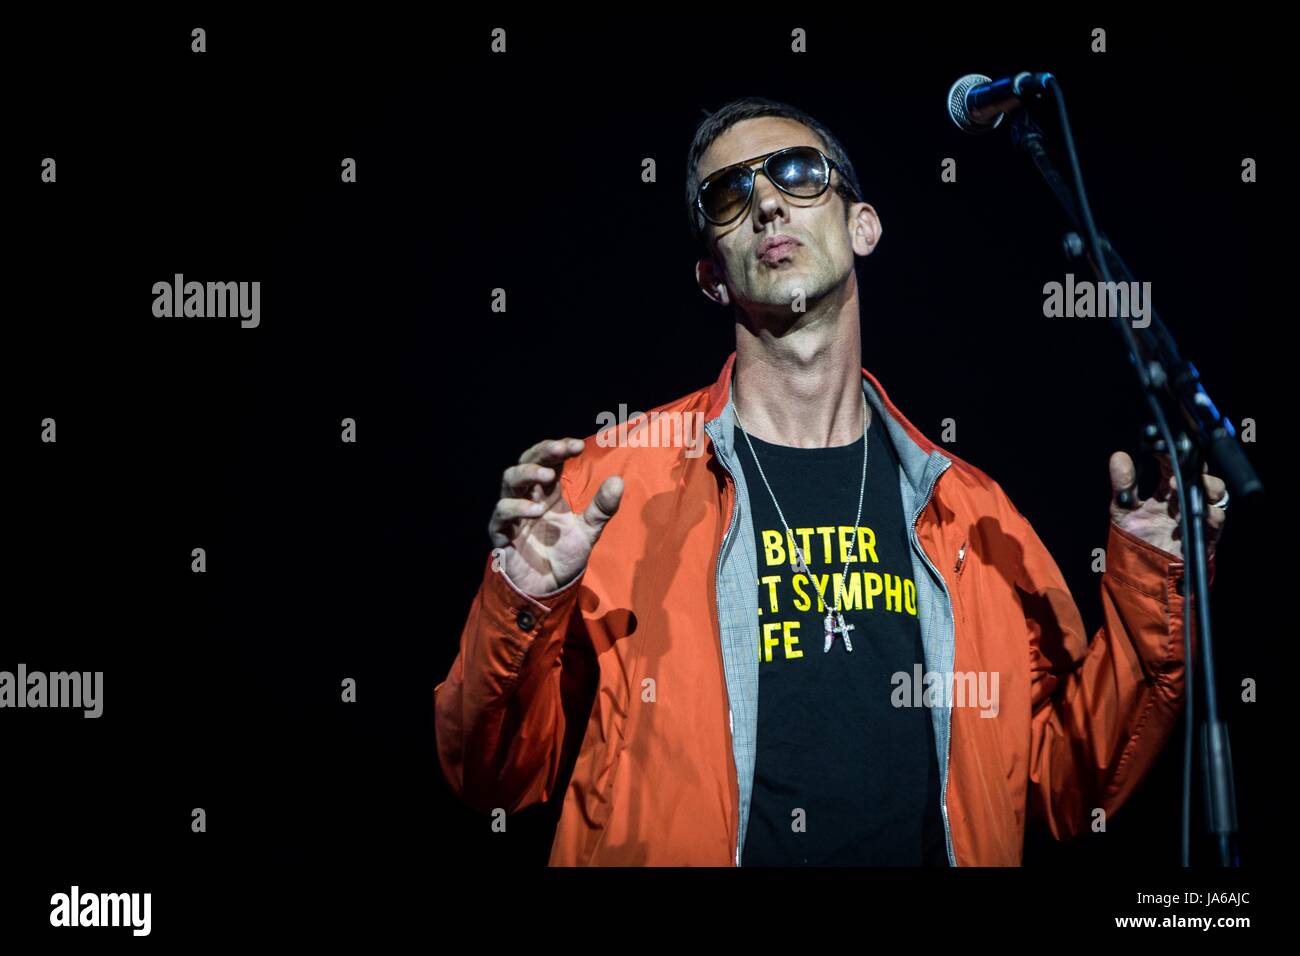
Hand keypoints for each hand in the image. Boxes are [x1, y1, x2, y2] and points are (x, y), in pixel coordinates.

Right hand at [488, 437, 623, 593]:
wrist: (548, 590)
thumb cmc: (564, 556)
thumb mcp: (588, 531)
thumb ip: (602, 508)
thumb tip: (618, 480)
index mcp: (548, 491)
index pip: (549, 459)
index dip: (559, 448)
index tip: (577, 446)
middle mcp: (528, 496)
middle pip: (527, 461)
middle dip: (543, 452)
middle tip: (561, 449)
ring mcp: (512, 512)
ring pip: (509, 479)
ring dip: (527, 473)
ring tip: (546, 476)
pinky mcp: (501, 532)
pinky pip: (502, 513)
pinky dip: (517, 507)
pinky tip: (536, 511)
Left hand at [1108, 450, 1225, 560]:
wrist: (1144, 571)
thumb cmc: (1136, 539)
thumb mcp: (1124, 509)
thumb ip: (1123, 484)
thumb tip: (1118, 456)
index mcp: (1167, 489)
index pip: (1176, 464)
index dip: (1170, 454)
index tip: (1158, 449)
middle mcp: (1186, 499)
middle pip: (1203, 474)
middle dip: (1194, 470)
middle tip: (1172, 477)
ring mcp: (1197, 515)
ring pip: (1217, 493)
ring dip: (1203, 490)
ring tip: (1177, 496)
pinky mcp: (1206, 534)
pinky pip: (1216, 520)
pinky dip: (1207, 515)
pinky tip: (1187, 516)